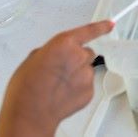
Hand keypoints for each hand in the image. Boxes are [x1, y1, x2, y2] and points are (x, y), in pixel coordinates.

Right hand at [0, 20, 112, 136]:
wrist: (30, 113)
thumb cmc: (27, 87)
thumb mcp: (33, 59)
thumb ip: (51, 51)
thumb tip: (55, 55)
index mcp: (64, 43)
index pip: (89, 31)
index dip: (101, 27)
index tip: (110, 24)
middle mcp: (79, 56)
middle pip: (86, 53)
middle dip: (76, 59)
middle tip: (61, 70)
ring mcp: (86, 75)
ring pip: (86, 70)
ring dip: (77, 75)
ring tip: (58, 86)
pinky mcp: (90, 91)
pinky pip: (86, 86)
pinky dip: (78, 89)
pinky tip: (63, 94)